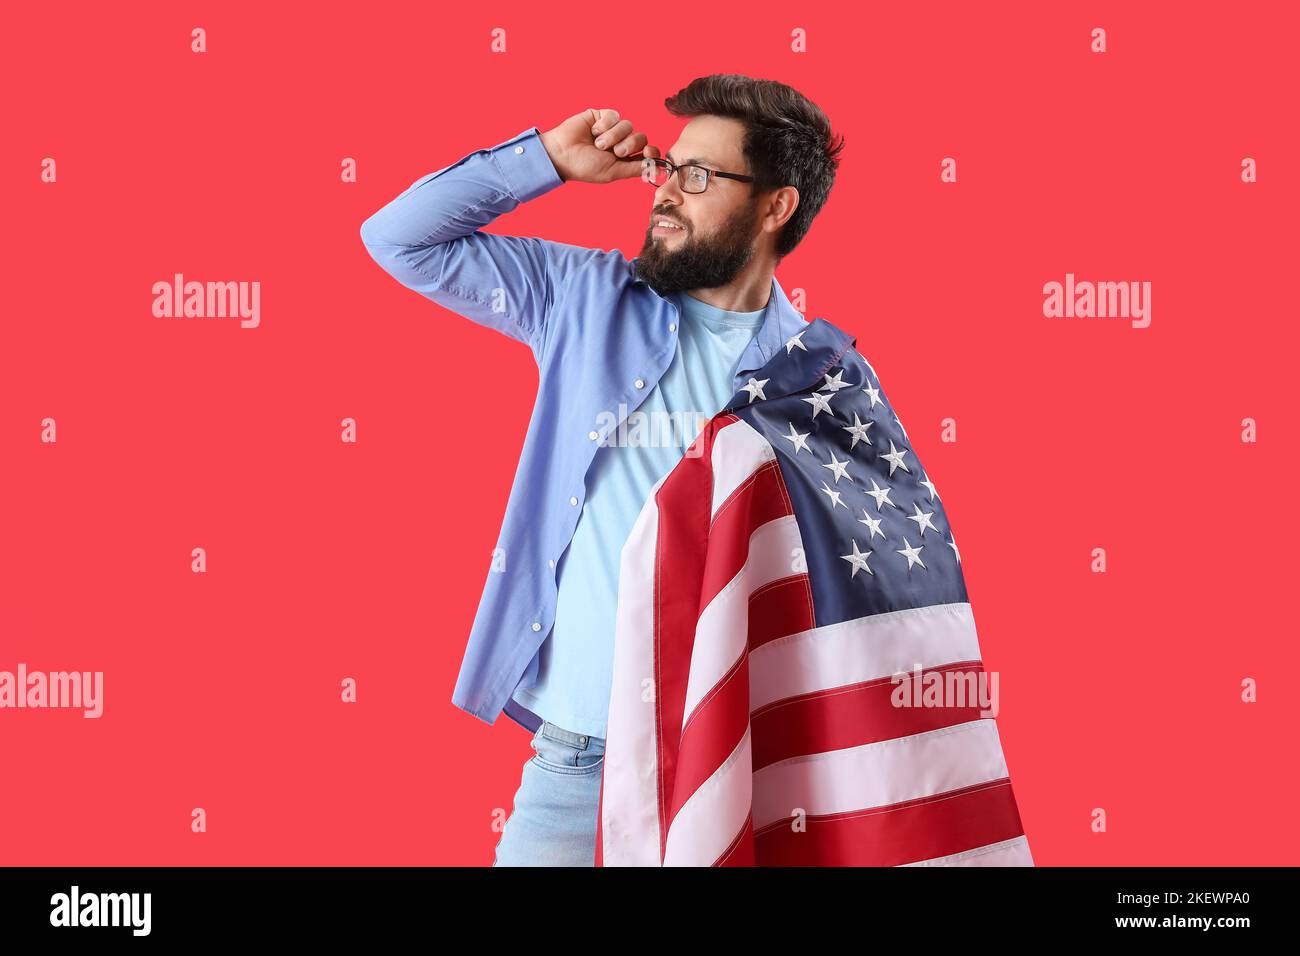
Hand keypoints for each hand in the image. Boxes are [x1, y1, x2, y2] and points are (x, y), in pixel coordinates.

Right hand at [539, 108, 660, 183]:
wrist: (562, 153)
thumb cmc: (585, 167)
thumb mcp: (613, 172)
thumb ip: (636, 168)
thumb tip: (659, 168)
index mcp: (625, 159)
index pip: (648, 152)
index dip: (652, 151)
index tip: (649, 152)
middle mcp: (621, 143)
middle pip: (641, 137)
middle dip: (630, 144)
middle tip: (615, 151)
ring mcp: (612, 129)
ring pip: (628, 125)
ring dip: (613, 136)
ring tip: (598, 143)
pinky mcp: (602, 116)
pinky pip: (614, 115)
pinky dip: (605, 124)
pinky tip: (593, 131)